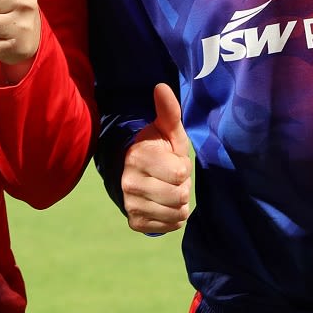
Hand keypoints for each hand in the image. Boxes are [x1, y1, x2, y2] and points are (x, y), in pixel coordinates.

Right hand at [121, 83, 192, 233]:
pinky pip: (169, 226)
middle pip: (180, 196)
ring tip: (167, 189)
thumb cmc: (156, 148)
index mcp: (139, 157)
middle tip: (171, 177)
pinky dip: (172, 217)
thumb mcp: (166, 129)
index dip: (182, 167)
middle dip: (182, 186)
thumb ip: (168, 110)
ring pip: (177, 213)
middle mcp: (130, 183)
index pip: (180, 174)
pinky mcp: (134, 222)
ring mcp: (131, 204)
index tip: (172, 160)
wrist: (130, 171)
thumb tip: (161, 86)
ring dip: (179, 202)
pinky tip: (162, 203)